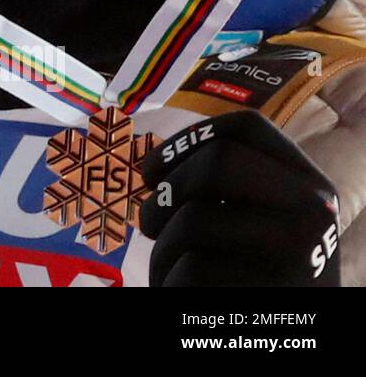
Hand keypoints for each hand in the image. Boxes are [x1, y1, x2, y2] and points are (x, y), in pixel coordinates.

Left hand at [139, 110, 340, 285]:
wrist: (271, 336)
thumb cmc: (255, 274)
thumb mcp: (263, 220)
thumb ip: (232, 184)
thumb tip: (157, 161)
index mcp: (313, 187)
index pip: (248, 127)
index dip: (188, 139)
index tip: (155, 170)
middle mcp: (313, 214)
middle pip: (217, 161)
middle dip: (167, 188)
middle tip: (149, 220)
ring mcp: (293, 254)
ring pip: (194, 218)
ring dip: (165, 244)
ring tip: (176, 264)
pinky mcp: (263, 292)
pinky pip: (190, 266)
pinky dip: (172, 279)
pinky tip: (188, 291)